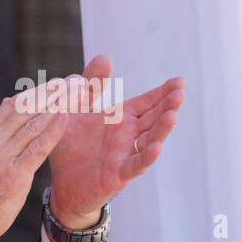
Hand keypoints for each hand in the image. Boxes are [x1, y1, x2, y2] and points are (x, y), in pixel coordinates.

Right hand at [0, 83, 69, 241]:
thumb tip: (8, 102)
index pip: (14, 104)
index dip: (39, 91)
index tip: (59, 83)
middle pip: (27, 109)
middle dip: (53, 93)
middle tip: (75, 81)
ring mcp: (1, 156)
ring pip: (35, 123)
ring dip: (59, 106)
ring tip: (79, 94)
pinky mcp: (14, 174)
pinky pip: (38, 147)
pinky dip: (54, 130)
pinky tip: (68, 117)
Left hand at [47, 54, 183, 227]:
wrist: (62, 184)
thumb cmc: (73, 147)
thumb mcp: (77, 112)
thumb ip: (90, 87)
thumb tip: (104, 57)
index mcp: (121, 119)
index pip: (147, 102)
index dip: (162, 93)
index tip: (179, 81)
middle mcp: (128, 136)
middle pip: (153, 118)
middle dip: (167, 105)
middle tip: (179, 92)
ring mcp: (126, 155)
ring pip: (149, 140)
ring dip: (162, 129)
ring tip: (173, 114)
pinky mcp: (118, 175)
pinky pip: (135, 165)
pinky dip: (146, 157)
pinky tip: (157, 147)